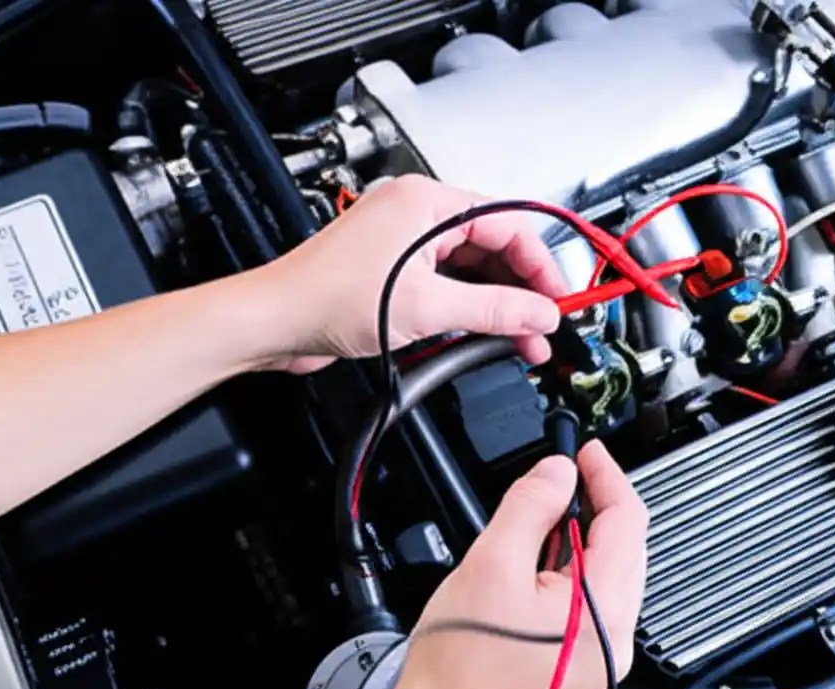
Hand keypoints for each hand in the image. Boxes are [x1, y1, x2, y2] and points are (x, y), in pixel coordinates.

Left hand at [247, 175, 568, 372]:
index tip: (559, 299)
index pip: (508, 225)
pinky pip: (447, 285)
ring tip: (519, 339)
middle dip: (522, 291)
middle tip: (544, 326)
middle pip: (493, 249)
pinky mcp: (394, 272)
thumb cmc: (325, 298)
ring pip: (472, 270)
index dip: (541, 265)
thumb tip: (539, 314)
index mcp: (425, 202)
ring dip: (497, 306)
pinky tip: (484, 335)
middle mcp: (416, 214)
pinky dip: (468, 310)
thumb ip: (495, 311)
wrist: (274, 322)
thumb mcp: (428, 309)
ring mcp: (404, 244)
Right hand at [380, 441, 648, 688]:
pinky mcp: (581, 660)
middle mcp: (614, 636)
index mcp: (603, 609)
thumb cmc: (460, 667)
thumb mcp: (491, 564)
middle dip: (595, 502)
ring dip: (579, 535)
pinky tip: (538, 559)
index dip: (606, 475)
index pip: (627, 520)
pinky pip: (590, 597)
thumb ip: (530, 507)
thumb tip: (557, 473)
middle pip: (626, 544)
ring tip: (538, 518)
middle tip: (560, 475)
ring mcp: (600, 652)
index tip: (587, 451)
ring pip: (608, 570)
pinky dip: (570, 566)